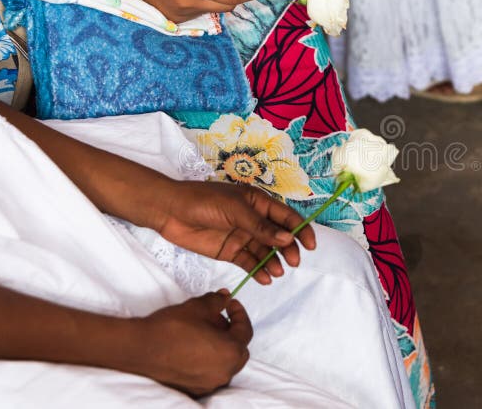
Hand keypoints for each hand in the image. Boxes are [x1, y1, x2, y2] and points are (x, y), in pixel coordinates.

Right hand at [125, 292, 251, 394]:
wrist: (139, 348)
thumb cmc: (170, 328)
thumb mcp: (198, 307)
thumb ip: (217, 301)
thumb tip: (225, 297)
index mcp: (230, 352)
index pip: (245, 330)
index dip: (238, 313)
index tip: (230, 303)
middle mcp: (223, 372)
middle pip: (238, 349)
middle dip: (230, 331)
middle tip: (217, 316)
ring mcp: (209, 383)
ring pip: (224, 362)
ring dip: (220, 345)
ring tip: (203, 329)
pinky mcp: (194, 389)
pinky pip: (210, 372)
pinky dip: (208, 359)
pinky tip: (194, 345)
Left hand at [150, 180, 315, 284]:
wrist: (171, 212)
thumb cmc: (204, 202)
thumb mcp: (235, 211)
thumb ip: (261, 227)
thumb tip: (288, 238)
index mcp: (258, 203)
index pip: (286, 217)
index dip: (301, 229)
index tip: (310, 245)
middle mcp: (254, 220)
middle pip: (279, 237)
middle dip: (289, 249)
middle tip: (294, 262)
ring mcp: (243, 236)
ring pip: (266, 252)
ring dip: (274, 262)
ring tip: (277, 273)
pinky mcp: (230, 251)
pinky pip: (250, 262)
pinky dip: (259, 270)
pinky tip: (264, 278)